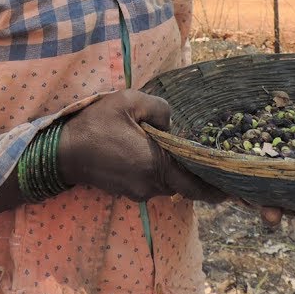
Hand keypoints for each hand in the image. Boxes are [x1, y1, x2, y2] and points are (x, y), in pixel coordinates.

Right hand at [58, 89, 227, 203]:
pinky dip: (153, 171)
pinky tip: (145, 152)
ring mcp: (137, 192)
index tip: (233, 188)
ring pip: (165, 183)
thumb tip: (172, 121)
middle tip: (201, 156)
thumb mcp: (128, 101)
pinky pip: (149, 183)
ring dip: (168, 168)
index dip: (216, 187)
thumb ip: (159, 107)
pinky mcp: (125, 192)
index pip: (196, 185)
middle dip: (191, 171)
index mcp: (156, 164)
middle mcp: (150, 184)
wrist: (61, 152)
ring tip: (166, 146)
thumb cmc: (94, 125)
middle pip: (182, 183)